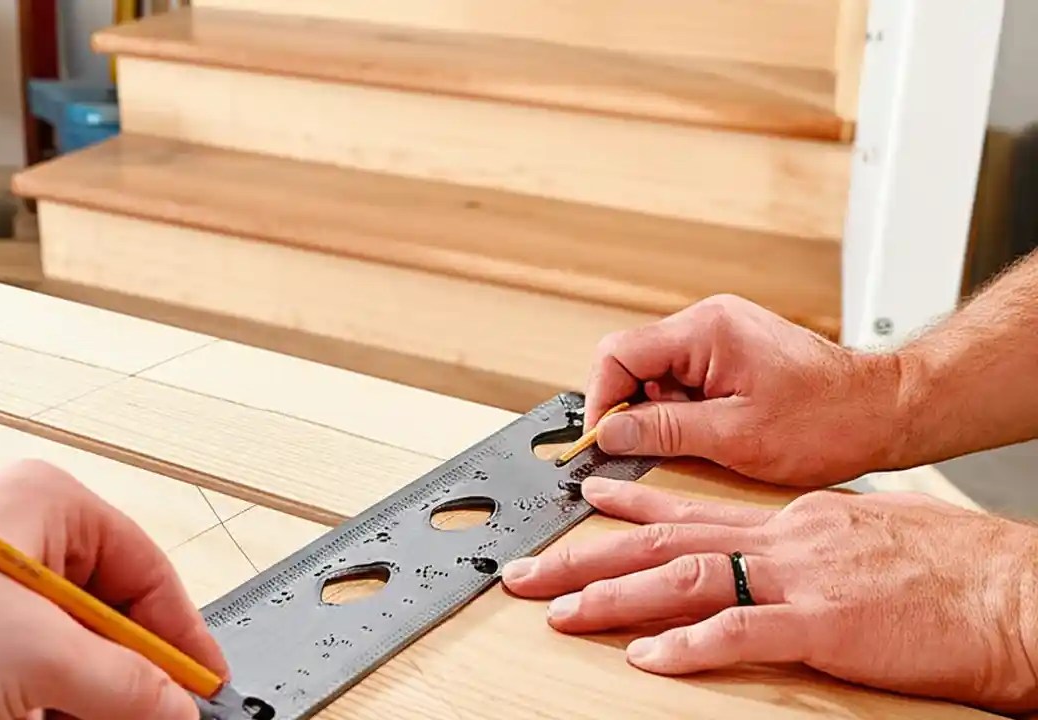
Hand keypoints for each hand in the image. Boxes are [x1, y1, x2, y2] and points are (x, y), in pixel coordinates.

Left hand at [0, 459, 225, 719]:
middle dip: (127, 681)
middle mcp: (18, 545)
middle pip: (109, 621)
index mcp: (47, 509)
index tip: (201, 690)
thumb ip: (125, 684)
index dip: (179, 636)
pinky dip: (39, 709)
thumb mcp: (34, 656)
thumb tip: (176, 706)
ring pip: (65, 657)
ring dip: (79, 702)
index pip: (147, 571)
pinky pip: (22, 680)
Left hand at [502, 478, 1037, 713]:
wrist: (1013, 590)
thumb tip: (779, 556)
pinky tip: (648, 657)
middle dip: (588, 558)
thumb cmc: (954, 568)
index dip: (631, 508)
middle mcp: (782, 540)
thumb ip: (811, 546)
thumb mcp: (867, 537)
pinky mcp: (825, 625)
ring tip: (560, 612)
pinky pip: (741, 632)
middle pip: (664, 543)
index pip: (692, 509)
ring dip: (614, 598)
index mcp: (792, 522)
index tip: (586, 503)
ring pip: (684, 579)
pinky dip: (688, 645)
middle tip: (529, 572)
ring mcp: (799, 579)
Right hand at [584, 294, 903, 486]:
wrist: (886, 411)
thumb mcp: (735, 437)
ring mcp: (721, 334)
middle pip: (633, 361)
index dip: (602, 400)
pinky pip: (684, 378)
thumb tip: (609, 433)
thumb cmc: (828, 420)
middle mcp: (709, 322)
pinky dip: (684, 410)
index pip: (617, 354)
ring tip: (695, 443)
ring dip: (661, 412)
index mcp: (705, 330)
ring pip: (657, 373)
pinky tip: (710, 433)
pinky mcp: (733, 352)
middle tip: (647, 449)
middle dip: (633, 409)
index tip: (603, 440)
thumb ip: (662, 431)